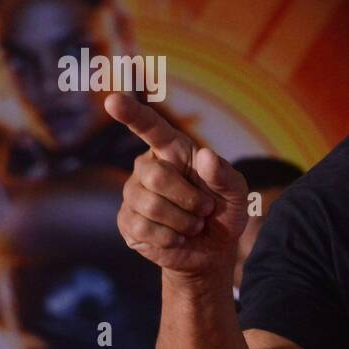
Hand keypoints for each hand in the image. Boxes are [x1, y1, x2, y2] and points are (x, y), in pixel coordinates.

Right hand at [105, 93, 247, 279]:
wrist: (214, 249)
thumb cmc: (224, 211)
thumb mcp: (236, 192)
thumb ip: (225, 174)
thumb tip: (206, 156)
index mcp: (173, 150)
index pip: (150, 127)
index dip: (131, 113)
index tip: (112, 100)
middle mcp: (147, 167)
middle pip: (155, 176)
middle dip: (189, 199)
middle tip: (205, 210)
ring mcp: (133, 194)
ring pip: (150, 205)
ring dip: (183, 221)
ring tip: (193, 225)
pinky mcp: (127, 222)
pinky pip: (143, 228)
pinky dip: (170, 238)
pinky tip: (178, 237)